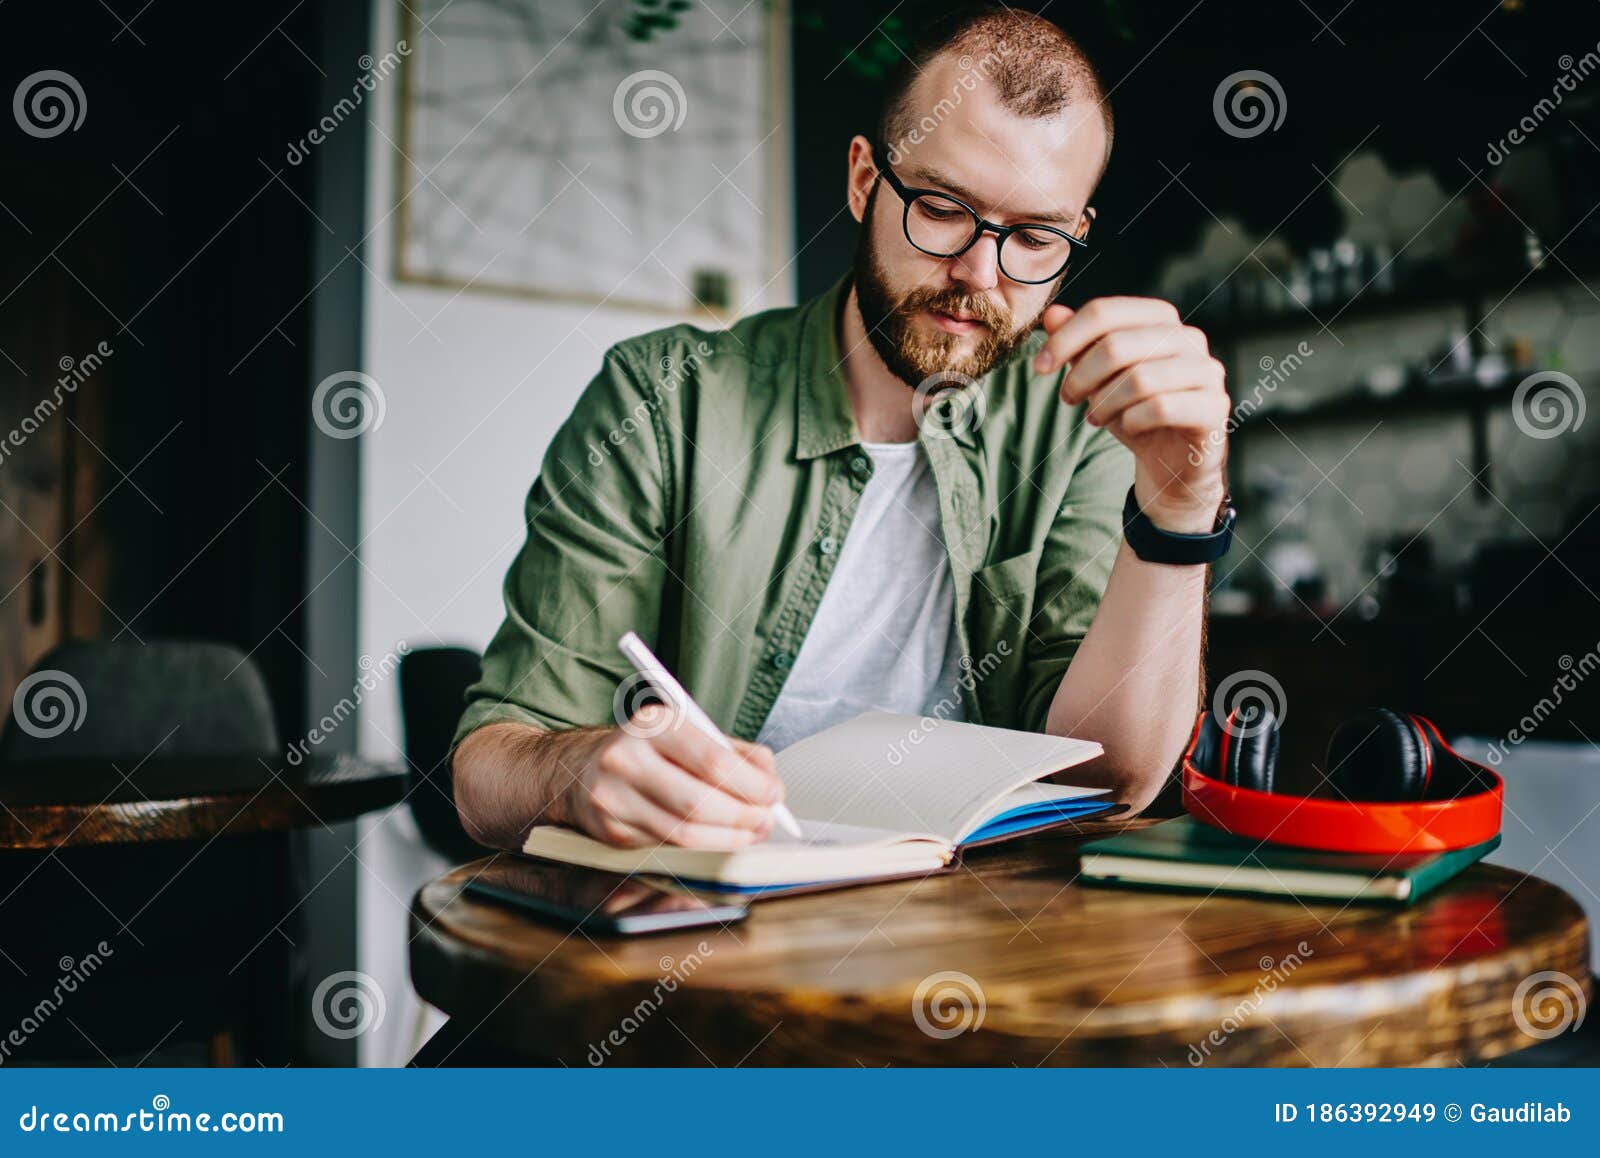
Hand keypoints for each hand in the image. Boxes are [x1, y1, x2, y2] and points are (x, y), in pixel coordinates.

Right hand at [558, 705, 783, 848]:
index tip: (774, 794)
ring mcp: (614, 798)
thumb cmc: (646, 750)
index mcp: (651, 724)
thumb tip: (770, 779)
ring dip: (729, 839)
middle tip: (766, 819)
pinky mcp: (612, 831)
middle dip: (744, 817)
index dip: (751, 784)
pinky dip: (703, 847)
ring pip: (685, 833)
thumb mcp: (686, 733)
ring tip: (750, 832)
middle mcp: (626, 759)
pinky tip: (719, 840)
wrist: (579, 769)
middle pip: (699, 803)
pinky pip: (669, 847)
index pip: (711, 761)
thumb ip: (732, 751)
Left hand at [1034, 297, 1229, 531]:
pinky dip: (1133, 420)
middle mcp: (1189, 338)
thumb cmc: (1134, 412)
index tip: (1040, 367)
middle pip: (1118, 344)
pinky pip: (1162, 408)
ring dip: (1105, 403)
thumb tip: (1052, 315)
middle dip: (1081, 376)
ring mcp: (1207, 371)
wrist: (1172, 463)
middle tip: (1067, 399)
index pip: (1105, 311)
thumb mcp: (1098, 379)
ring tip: (1094, 417)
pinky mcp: (1214, 407)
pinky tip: (1127, 427)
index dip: (1065, 339)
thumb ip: (1078, 345)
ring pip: (1139, 378)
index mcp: (1160, 319)